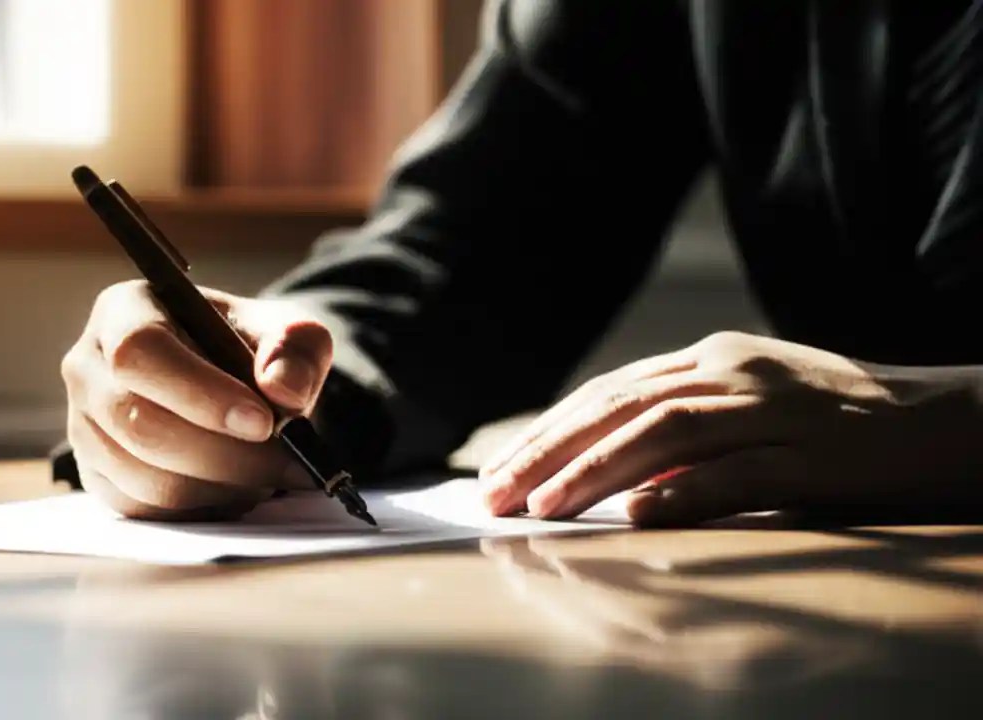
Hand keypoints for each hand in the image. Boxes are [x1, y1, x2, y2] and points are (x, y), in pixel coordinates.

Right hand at [61, 281, 331, 519]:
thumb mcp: (288, 332)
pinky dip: (201, 509)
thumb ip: (295, 349)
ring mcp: (84, 426)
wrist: (233, 383)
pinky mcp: (97, 476)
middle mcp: (88, 367)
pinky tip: (238, 488)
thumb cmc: (251, 350)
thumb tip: (282, 389)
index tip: (262, 422)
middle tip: (288, 463)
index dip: (200, 393)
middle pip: (141, 424)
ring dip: (221, 487)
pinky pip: (146, 509)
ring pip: (147, 478)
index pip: (142, 351)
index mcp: (124, 312)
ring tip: (268, 474)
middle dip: (226, 455)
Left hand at [479, 331, 982, 525]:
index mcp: (714, 359)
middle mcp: (735, 373)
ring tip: (542, 509)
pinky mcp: (816, 455)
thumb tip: (613, 478)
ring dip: (596, 472)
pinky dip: (687, 492)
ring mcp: (775, 410)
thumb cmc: (834, 423)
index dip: (549, 430)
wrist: (945, 419)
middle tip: (495, 492)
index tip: (499, 469)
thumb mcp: (750, 407)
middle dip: (549, 452)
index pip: (610, 391)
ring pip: (666, 433)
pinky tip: (641, 515)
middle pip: (621, 407)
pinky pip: (741, 473)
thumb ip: (684, 429)